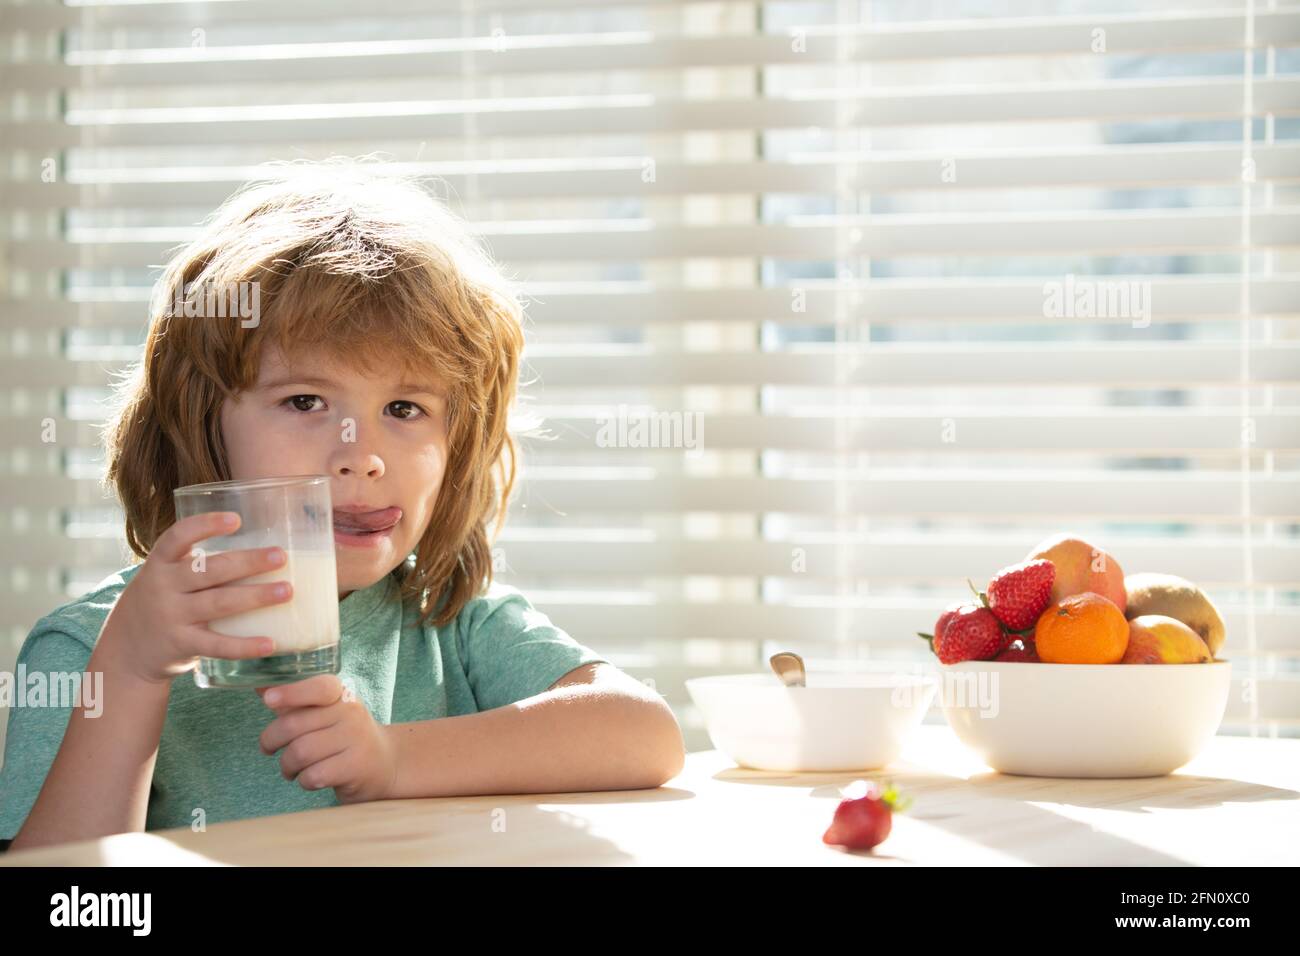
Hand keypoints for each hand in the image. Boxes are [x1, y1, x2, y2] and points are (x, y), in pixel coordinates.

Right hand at [99, 511, 293, 684]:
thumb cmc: (161, 601)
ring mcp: (171, 617)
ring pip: (218, 604)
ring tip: (287, 591)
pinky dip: (245, 646)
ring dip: (255, 597)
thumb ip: (198, 563)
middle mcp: (163, 587)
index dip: (205, 526)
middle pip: (209, 570)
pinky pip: (217, 646)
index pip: (177, 537)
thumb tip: (261, 547)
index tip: (236, 519)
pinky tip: (271, 643)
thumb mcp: (165, 576)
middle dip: (248, 562)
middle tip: (281, 556)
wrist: (126, 649)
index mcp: (160, 563)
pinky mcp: (181, 645)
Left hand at [256, 674, 397, 804]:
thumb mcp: (324, 713)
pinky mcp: (356, 767)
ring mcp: (356, 739)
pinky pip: (314, 775)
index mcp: (341, 694)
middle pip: (294, 725)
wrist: (385, 763)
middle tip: (268, 749)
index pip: (319, 687)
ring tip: (290, 769)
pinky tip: (310, 778)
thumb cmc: (343, 736)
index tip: (268, 700)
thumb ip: (294, 701)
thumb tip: (259, 685)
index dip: (290, 692)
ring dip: (286, 766)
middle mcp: (351, 712)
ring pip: (300, 753)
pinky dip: (304, 781)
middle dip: (271, 740)